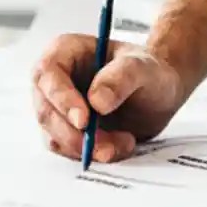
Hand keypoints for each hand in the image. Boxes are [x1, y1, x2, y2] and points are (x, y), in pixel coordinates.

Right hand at [31, 34, 187, 163]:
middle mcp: (55, 80)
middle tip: (106, 145)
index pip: (48, 74)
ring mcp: (59, 108)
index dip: (61, 98)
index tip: (84, 120)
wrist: (159, 95)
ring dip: (87, 148)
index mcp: (66, 52)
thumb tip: (96, 101)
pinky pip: (69, 150)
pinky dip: (93, 154)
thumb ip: (121, 77)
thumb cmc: (148, 71)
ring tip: (124, 142)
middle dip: (75, 134)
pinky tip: (118, 146)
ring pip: (55, 136)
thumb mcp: (142, 67)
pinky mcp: (68, 131)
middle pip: (46, 111)